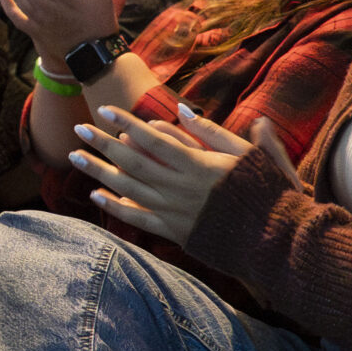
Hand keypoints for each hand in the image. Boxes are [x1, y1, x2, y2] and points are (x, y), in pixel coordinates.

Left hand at [69, 106, 298, 244]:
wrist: (276, 241)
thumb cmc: (266, 192)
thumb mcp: (247, 155)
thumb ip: (213, 132)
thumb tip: (183, 109)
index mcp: (198, 165)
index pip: (153, 140)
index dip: (127, 124)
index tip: (105, 110)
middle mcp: (180, 188)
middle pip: (131, 161)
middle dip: (101, 143)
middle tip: (78, 128)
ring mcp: (175, 212)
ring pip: (127, 188)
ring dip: (98, 171)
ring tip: (75, 156)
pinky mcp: (175, 232)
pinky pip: (138, 218)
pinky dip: (115, 206)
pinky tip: (95, 195)